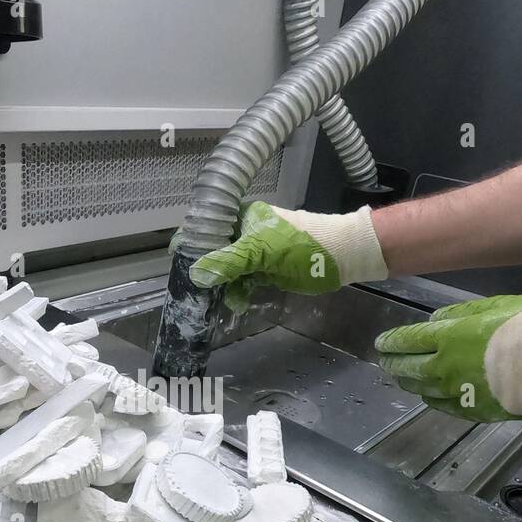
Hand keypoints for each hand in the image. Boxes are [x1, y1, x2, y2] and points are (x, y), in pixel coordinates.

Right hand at [185, 202, 387, 311]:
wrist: (342, 256)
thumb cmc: (303, 244)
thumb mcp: (262, 251)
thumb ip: (228, 262)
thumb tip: (196, 276)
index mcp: (241, 217)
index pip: (207, 227)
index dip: (191, 245)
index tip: (178, 265)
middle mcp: (245, 233)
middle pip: (215, 252)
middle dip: (206, 272)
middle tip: (194, 292)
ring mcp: (256, 253)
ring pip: (228, 270)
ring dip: (223, 286)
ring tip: (219, 302)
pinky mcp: (266, 270)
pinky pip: (244, 281)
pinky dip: (239, 292)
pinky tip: (237, 303)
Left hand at [375, 296, 521, 424]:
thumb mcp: (494, 306)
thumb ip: (460, 315)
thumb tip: (434, 322)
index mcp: (449, 337)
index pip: (409, 340)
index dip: (393, 341)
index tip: (381, 343)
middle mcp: (447, 367)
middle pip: (410, 368)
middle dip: (394, 364)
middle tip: (385, 362)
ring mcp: (461, 392)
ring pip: (425, 391)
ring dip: (410, 384)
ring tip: (402, 381)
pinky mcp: (478, 411)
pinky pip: (448, 408)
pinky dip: (434, 402)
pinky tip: (430, 399)